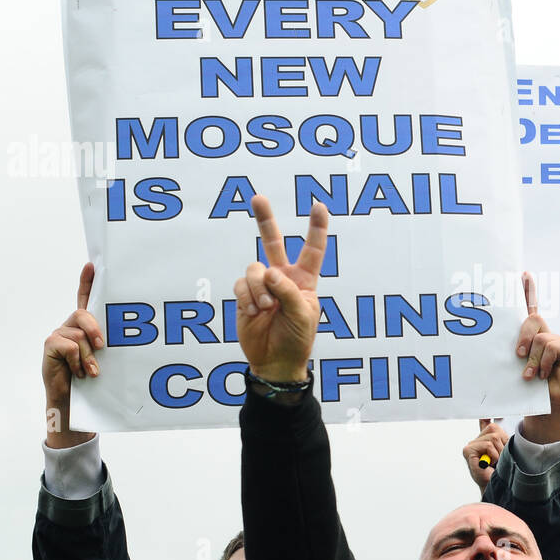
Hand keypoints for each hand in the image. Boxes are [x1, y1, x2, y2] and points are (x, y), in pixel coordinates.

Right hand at [42, 262, 102, 448]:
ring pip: (80, 335)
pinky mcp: (50, 344)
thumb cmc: (92, 380)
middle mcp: (71, 326)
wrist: (73, 403)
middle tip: (103, 346)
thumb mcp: (105, 359)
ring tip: (91, 372)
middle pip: (84, 314)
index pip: (85, 298)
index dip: (87, 281)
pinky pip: (70, 346)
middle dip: (96, 329)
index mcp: (85, 327)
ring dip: (89, 357)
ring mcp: (59, 334)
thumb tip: (134, 339)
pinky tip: (77, 373)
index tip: (92, 264)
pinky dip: (77, 361)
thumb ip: (109, 346)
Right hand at [234, 196, 328, 383]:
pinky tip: (253, 313)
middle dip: (264, 219)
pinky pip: (241, 284)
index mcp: (304, 280)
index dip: (316, 228)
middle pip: (272, 242)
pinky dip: (247, 298)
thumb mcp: (302, 315)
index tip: (318, 205)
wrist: (274, 361)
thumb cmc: (296, 339)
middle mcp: (282, 277)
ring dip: (259, 289)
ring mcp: (262, 285)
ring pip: (254, 269)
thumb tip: (268, 271)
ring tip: (265, 308)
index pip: (312, 249)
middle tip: (258, 198)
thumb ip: (288, 291)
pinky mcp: (245, 295)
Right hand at [463, 419, 507, 492]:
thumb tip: (498, 422)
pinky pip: (488, 445)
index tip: (493, 414)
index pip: (485, 422)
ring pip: (493, 437)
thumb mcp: (506, 451)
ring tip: (495, 461)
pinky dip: (493, 454)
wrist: (496, 485)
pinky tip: (490, 462)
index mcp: (485, 439)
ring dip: (499, 452)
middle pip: (494, 429)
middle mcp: (477, 440)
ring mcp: (471, 445)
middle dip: (503, 443)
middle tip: (500, 457)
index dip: (487, 417)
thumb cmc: (500, 471)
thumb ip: (502, 437)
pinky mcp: (468, 451)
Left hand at [515, 272, 559, 444]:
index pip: (529, 309)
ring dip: (532, 359)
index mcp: (530, 336)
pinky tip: (543, 375)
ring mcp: (557, 340)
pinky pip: (552, 347)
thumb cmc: (528, 389)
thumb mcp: (514, 368)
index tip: (523, 274)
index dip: (528, 291)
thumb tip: (494, 351)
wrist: (547, 407)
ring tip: (529, 375)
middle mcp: (545, 334)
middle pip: (532, 318)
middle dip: (522, 335)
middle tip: (517, 355)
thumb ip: (511, 356)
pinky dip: (543, 363)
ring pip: (540, 337)